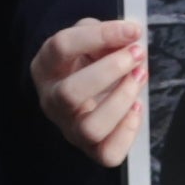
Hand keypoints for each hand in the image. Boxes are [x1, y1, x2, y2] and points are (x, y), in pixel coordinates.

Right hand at [30, 14, 147, 165]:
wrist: (83, 90)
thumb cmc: (85, 61)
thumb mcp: (88, 38)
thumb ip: (105, 34)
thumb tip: (130, 38)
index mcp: (45, 67)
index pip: (61, 47)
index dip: (100, 35)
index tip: (133, 31)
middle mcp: (52, 101)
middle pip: (70, 93)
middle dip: (110, 70)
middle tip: (136, 55)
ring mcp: (70, 129)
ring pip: (90, 128)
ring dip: (122, 100)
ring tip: (139, 77)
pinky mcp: (90, 149)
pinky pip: (108, 153)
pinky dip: (128, 131)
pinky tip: (136, 107)